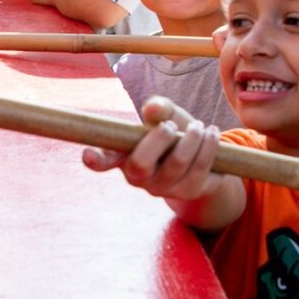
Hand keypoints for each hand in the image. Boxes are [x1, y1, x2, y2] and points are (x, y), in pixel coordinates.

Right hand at [83, 96, 220, 201]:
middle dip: (158, 140)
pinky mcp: (189, 191)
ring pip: (175, 165)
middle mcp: (138, 177)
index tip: (88, 155)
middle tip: (169, 126)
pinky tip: (211, 133)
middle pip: (141, 165)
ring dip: (190, 139)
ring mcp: (163, 188)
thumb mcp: (165, 115)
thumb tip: (153, 108)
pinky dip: (208, 146)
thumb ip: (159, 107)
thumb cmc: (174, 133)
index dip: (95, 158)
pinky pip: (199, 168)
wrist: (203, 159)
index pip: (104, 160)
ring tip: (197, 125)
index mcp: (124, 155)